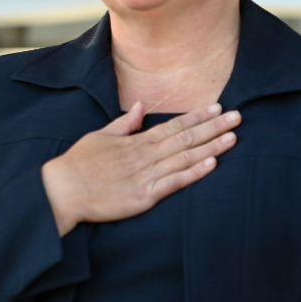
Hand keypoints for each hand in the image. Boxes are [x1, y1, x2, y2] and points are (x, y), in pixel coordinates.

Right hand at [41, 102, 239, 235]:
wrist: (62, 190)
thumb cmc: (78, 164)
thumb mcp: (99, 136)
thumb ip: (124, 123)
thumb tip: (140, 106)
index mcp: (135, 141)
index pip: (172, 125)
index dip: (197, 116)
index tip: (217, 107)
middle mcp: (144, 155)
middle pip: (185, 138)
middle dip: (213, 127)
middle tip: (238, 117)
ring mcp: (145, 175)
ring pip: (185, 158)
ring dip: (211, 147)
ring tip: (234, 138)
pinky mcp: (144, 196)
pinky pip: (174, 182)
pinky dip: (194, 173)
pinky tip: (212, 164)